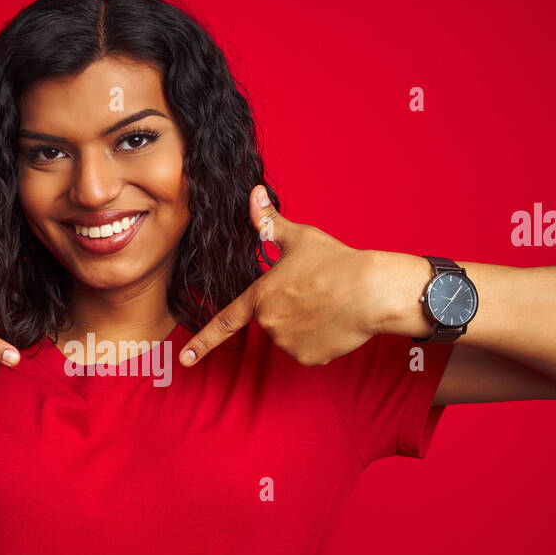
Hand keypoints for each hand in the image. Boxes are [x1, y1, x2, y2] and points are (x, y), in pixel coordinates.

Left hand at [178, 187, 378, 366]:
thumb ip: (269, 222)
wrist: (372, 292)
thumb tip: (254, 193)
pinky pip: (307, 349)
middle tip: (314, 291)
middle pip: (270, 319)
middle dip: (287, 307)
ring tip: (327, 305)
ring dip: (303, 323)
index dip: (202, 343)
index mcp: (260, 296)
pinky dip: (319, 339)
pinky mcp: (309, 358)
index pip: (224, 323)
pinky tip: (334, 322)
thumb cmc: (336, 262)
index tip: (183, 360)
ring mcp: (288, 344)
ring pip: (289, 335)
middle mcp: (269, 324)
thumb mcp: (299, 238)